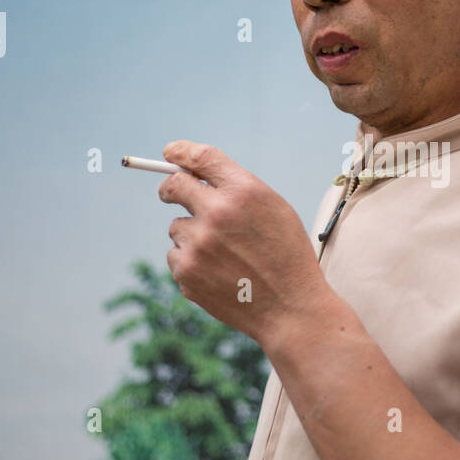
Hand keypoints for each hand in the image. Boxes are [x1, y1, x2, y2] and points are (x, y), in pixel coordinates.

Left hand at [159, 140, 330, 349]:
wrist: (290, 307)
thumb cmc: (286, 255)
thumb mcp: (274, 210)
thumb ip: (237, 188)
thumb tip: (195, 174)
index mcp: (243, 191)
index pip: (200, 157)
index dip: (181, 152)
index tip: (170, 153)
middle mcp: (216, 213)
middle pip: (173, 185)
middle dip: (169, 188)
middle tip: (171, 193)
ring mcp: (198, 244)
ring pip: (176, 227)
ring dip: (191, 234)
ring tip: (223, 255)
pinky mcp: (186, 271)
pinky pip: (176, 255)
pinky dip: (190, 261)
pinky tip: (218, 273)